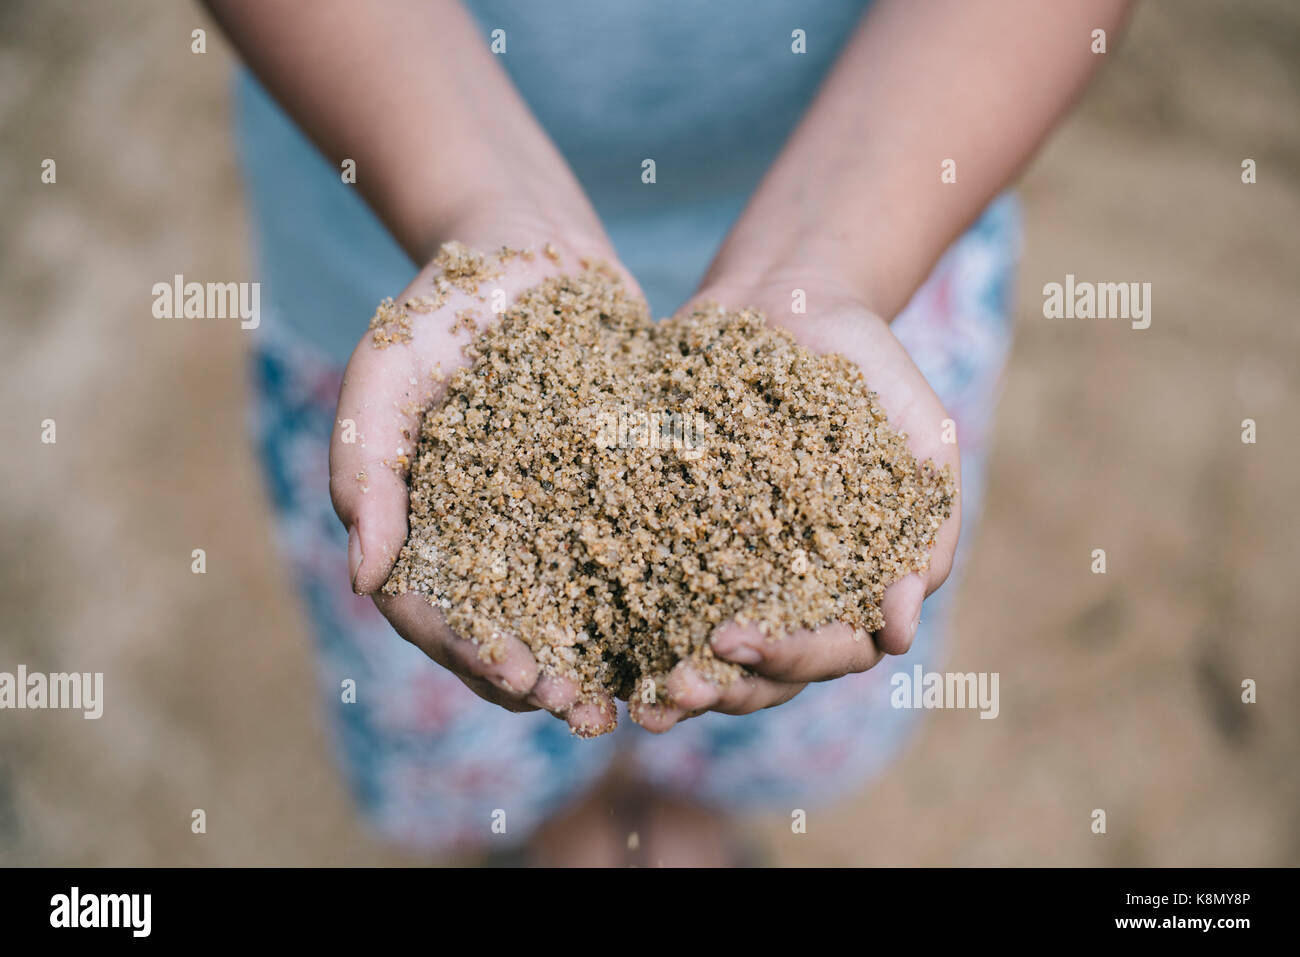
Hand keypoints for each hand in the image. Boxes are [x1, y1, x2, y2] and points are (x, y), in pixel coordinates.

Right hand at [328, 215, 640, 735]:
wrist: (529, 252)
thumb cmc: (441, 307)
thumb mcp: (385, 375)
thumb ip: (365, 471)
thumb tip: (364, 582)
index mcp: (419, 525)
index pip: (434, 611)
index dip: (472, 651)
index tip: (518, 678)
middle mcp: (481, 537)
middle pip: (502, 630)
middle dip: (539, 681)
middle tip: (583, 714)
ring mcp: (544, 522)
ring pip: (566, 613)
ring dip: (594, 664)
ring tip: (633, 702)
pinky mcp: (605, 497)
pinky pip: (624, 559)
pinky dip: (646, 603)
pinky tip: (683, 633)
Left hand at [631, 274, 960, 731]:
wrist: (791, 301)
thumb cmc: (871, 367)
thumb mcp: (923, 436)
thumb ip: (928, 526)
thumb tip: (898, 631)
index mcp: (854, 578)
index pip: (832, 649)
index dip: (789, 657)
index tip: (737, 639)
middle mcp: (792, 587)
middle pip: (764, 670)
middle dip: (723, 687)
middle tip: (677, 690)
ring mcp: (733, 566)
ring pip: (708, 649)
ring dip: (677, 680)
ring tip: (643, 695)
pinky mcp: (677, 533)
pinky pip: (653, 589)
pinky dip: (631, 625)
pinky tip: (600, 645)